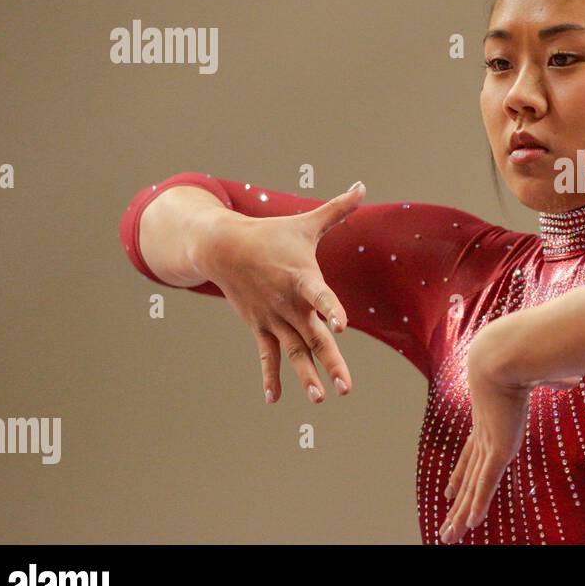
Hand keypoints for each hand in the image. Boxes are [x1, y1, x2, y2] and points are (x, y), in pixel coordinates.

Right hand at [191, 181, 366, 404]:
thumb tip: (362, 186)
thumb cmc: (271, 233)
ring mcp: (273, 319)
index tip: (342, 326)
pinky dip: (270, 377)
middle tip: (346, 388)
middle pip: (313, 337)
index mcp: (302, 278)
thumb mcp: (306, 222)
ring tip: (322, 400)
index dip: (331, 310)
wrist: (222, 247)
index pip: (320, 296)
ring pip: (293, 352)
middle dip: (330, 363)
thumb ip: (338, 209)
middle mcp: (288, 304)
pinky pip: (266, 356)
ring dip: (306, 377)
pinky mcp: (260, 327)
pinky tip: (275, 400)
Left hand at [436, 315, 582, 543]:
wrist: (506, 353)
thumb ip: (555, 381)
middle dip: (457, 504)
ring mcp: (490, 442)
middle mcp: (485, 434)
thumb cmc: (523, 357)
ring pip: (472, 488)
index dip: (460, 474)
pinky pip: (485, 484)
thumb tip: (576, 379)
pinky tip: (468, 525)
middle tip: (446, 525)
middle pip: (467, 478)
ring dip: (460, 514)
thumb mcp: (540, 376)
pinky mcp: (497, 447)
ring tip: (447, 537)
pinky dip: (476, 504)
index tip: (449, 489)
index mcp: (490, 419)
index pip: (472, 455)